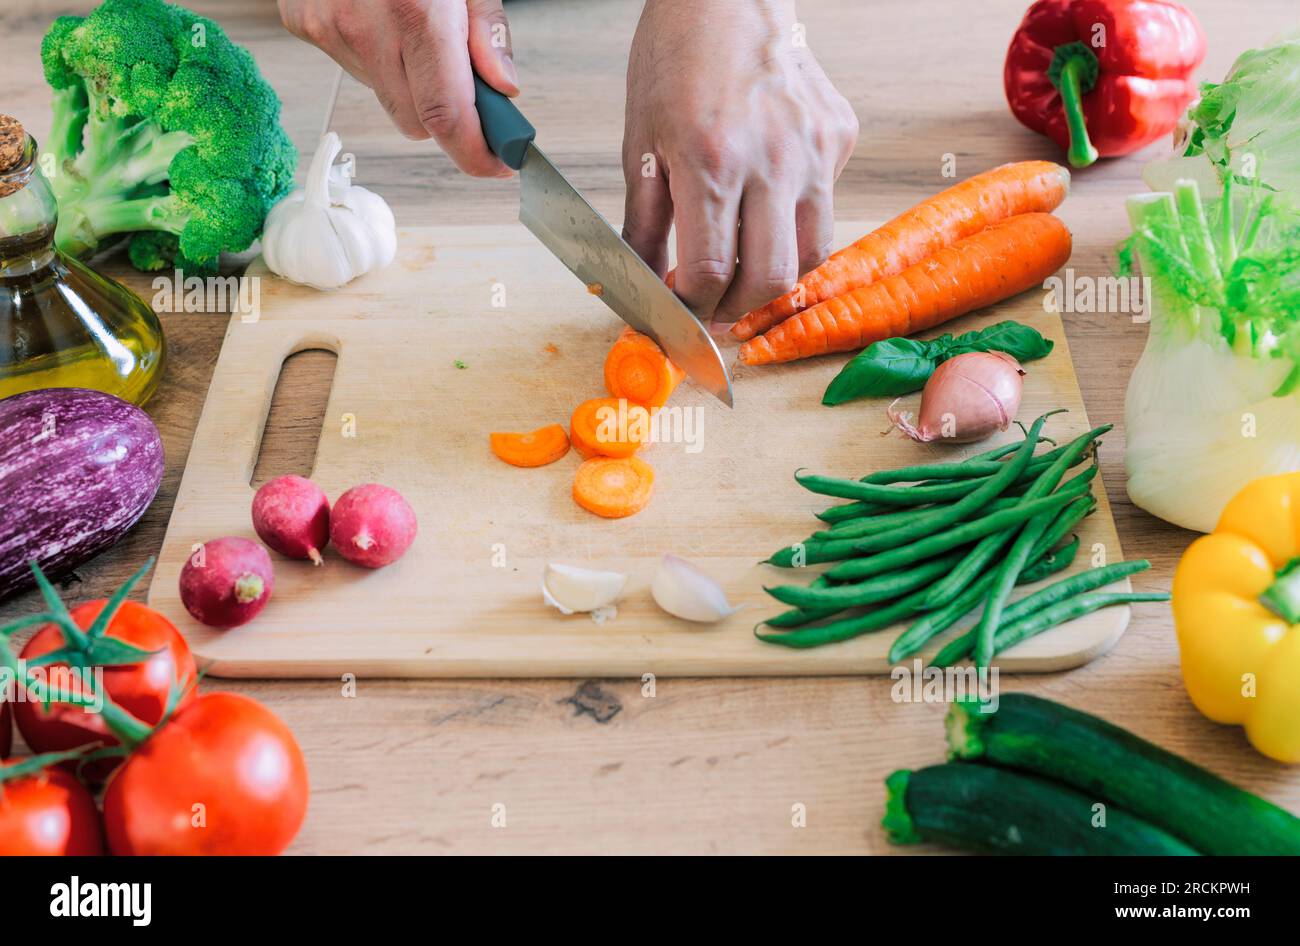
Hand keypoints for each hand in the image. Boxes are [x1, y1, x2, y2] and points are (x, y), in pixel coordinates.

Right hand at [279, 0, 517, 176]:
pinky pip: (352, 70)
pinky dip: (374, 58)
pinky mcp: (304, 24)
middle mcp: (365, 27)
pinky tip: (379, 18)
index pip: (446, 118)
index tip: (499, 162)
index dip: (476, 153)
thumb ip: (487, 31)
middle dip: (447, 117)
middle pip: (416, 124)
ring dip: (408, 83)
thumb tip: (504, 89)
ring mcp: (328, 28)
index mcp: (416, 12)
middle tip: (468, 88)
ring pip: (385, 99)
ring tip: (414, 29)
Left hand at [622, 0, 857, 321]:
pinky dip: (794, 226)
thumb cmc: (676, 57)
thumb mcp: (640, 142)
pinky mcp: (839, 136)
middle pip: (770, 278)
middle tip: (712, 309)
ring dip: (773, 278)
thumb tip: (641, 286)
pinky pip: (824, 206)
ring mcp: (815, 148)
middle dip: (735, 309)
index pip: (710, 271)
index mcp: (713, 159)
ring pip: (810, 254)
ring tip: (741, 273)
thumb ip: (643, 223)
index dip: (692, 307)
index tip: (680, 313)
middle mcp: (774, 157)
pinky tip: (765, 209)